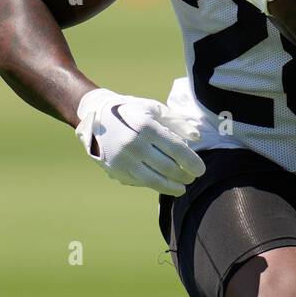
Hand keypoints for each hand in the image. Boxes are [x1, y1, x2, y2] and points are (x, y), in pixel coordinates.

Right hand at [74, 88, 205, 195]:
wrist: (95, 116)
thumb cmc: (130, 111)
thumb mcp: (154, 108)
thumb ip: (177, 123)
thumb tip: (196, 137)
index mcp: (146, 127)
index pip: (176, 149)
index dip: (191, 162)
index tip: (201, 170)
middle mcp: (133, 145)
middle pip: (167, 167)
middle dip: (184, 176)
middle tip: (192, 177)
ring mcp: (123, 160)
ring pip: (153, 180)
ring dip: (171, 187)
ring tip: (181, 188)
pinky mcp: (115, 170)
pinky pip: (139, 182)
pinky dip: (154, 184)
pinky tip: (163, 183)